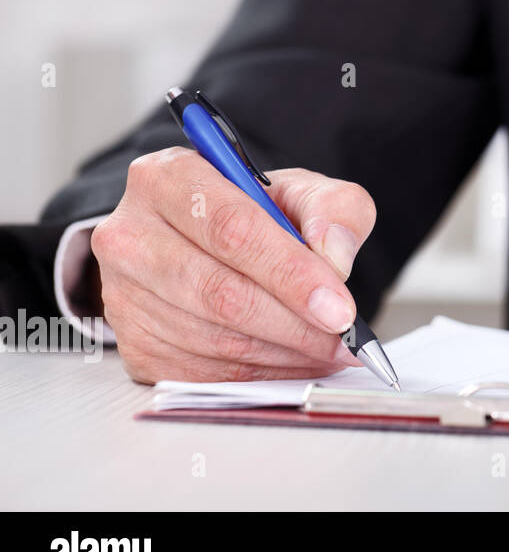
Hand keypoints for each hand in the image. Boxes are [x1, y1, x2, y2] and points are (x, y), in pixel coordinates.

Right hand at [90, 147, 376, 383]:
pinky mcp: (133, 345)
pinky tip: (295, 361)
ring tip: (329, 349)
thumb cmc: (253, 214)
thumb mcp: (303, 192)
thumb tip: (334, 255)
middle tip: (343, 336)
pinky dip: (260, 374)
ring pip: (214, 339)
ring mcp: (122, 295)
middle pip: (220, 291)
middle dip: (295, 323)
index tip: (339, 306)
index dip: (291, 273)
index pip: (232, 228)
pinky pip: (203, 374)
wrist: (209, 244)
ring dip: (284, 353)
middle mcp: (130, 234)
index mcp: (168, 177)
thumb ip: (335, 210)